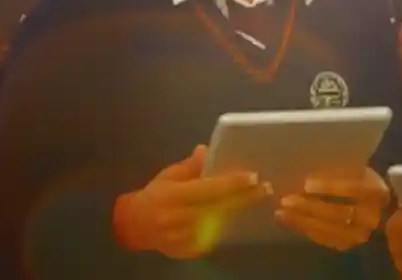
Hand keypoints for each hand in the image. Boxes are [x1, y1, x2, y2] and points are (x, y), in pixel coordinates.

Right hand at [116, 145, 270, 258]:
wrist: (136, 226)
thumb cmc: (155, 195)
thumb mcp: (169, 175)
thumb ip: (191, 166)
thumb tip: (207, 149)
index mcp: (173, 196)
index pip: (208, 189)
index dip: (232, 183)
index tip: (253, 176)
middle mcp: (179, 218)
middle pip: (219, 207)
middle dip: (244, 197)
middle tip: (265, 188)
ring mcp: (184, 238)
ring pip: (219, 222)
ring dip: (238, 210)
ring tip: (256, 198)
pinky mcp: (189, 251)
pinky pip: (213, 236)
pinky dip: (225, 224)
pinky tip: (236, 215)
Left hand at [276, 167, 389, 251]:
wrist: (373, 205)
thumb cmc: (357, 178)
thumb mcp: (354, 169)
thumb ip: (336, 169)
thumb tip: (304, 166)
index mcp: (376, 191)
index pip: (354, 189)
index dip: (330, 186)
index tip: (307, 183)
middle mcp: (371, 217)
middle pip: (339, 213)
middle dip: (310, 206)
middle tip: (286, 199)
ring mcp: (359, 234)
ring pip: (328, 230)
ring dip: (302, 220)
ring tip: (280, 211)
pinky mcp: (346, 245)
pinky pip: (322, 239)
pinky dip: (303, 228)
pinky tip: (286, 219)